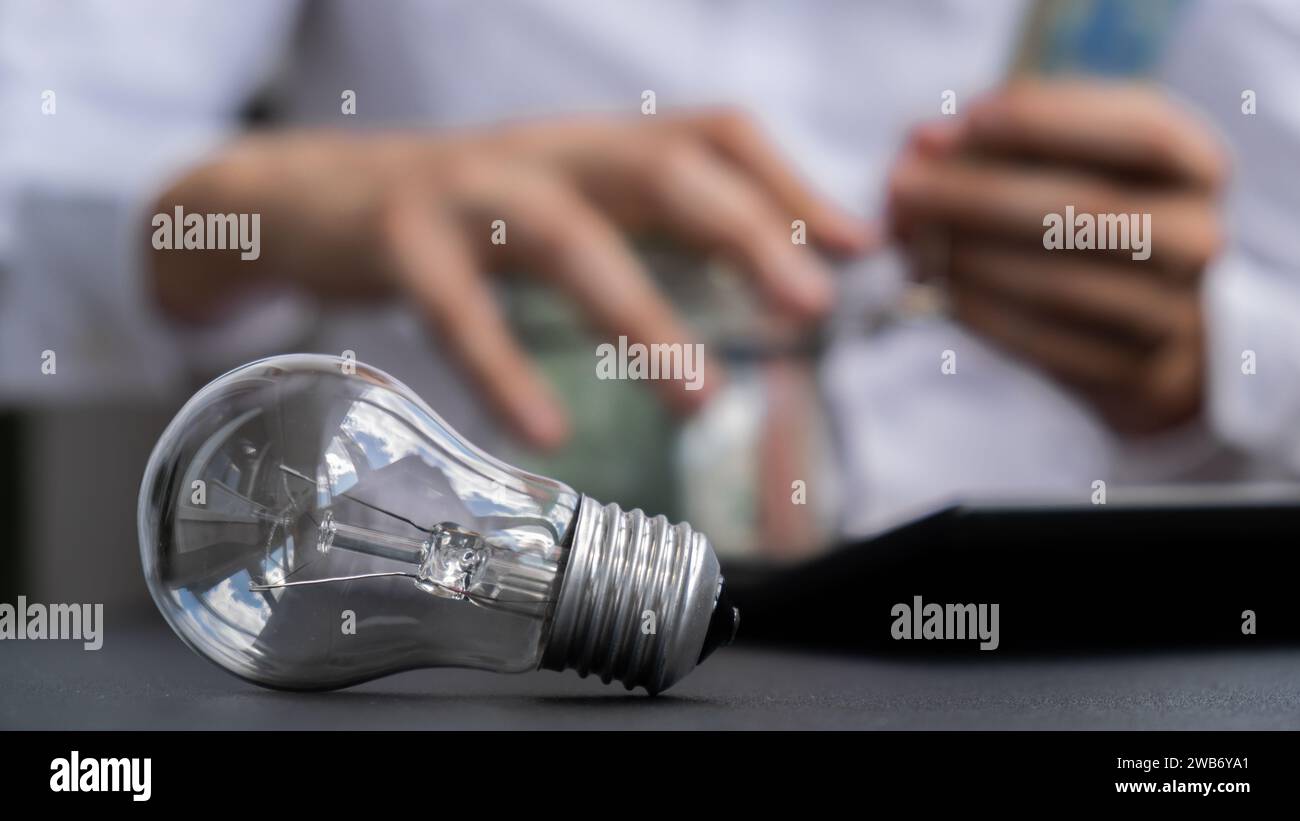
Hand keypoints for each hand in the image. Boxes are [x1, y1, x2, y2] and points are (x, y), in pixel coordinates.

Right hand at [149, 111, 870, 446]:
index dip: (789, 181)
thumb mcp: (569, 203)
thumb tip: (769, 276)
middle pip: (659, 167)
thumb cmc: (467, 216)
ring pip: (568, 236)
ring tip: (702, 398)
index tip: (856, 244)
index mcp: (597, 146)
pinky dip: (505, 369)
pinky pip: (458, 307)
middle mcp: (546, 151)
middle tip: (810, 306)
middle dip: (743, 232)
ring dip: (642, 315)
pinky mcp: (399, 238)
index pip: (710, 131)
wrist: (313, 196)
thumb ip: (651, 229)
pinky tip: (547, 430)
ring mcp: (469, 187)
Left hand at [888, 81, 1227, 433]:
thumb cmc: (1088, 220)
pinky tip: (930, 283)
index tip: (966, 116)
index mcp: (1196, 166)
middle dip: (975, 192)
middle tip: (900, 184)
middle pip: (1081, 208)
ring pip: (1054, 281)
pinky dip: (973, 307)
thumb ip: (1003, 142)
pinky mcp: (1126, 370)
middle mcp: (1196, 237)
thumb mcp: (1070, 162)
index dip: (1050, 120)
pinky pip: (1037, 338)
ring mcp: (1168, 312)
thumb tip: (922, 143)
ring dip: (964, 255)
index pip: (1140, 132)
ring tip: (904, 237)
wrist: (1145, 330)